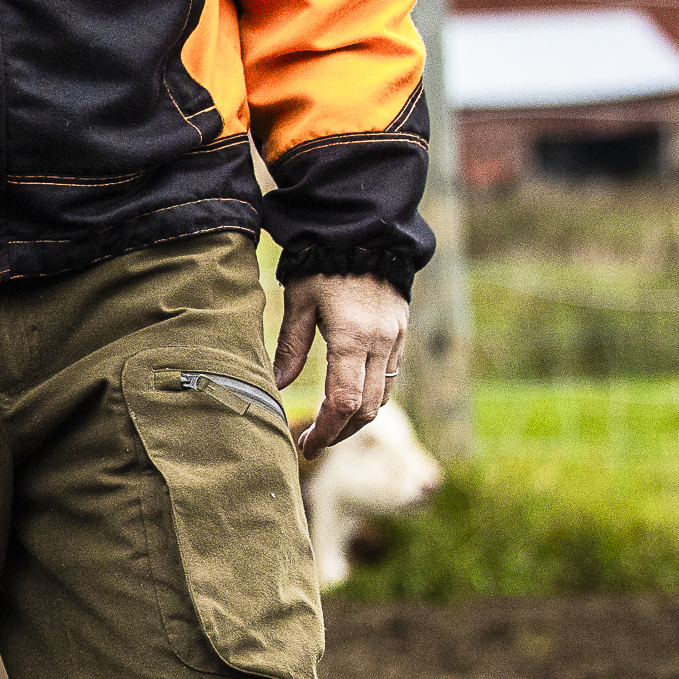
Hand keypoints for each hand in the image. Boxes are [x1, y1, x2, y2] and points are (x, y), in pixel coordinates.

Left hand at [275, 272, 408, 453]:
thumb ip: (289, 347)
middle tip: (312, 444)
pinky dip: (370, 396)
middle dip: (340, 433)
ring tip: (328, 427)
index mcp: (351, 337)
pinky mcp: (401, 335)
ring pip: (382, 397)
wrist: (367, 232)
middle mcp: (380, 343)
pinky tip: (348, 400)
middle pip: (366, 409)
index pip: (343, 402)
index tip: (306, 446)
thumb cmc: (324, 264)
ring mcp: (395, 340)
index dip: (326, 430)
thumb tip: (277, 387)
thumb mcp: (299, 301)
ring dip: (356, 419)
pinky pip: (390, 378)